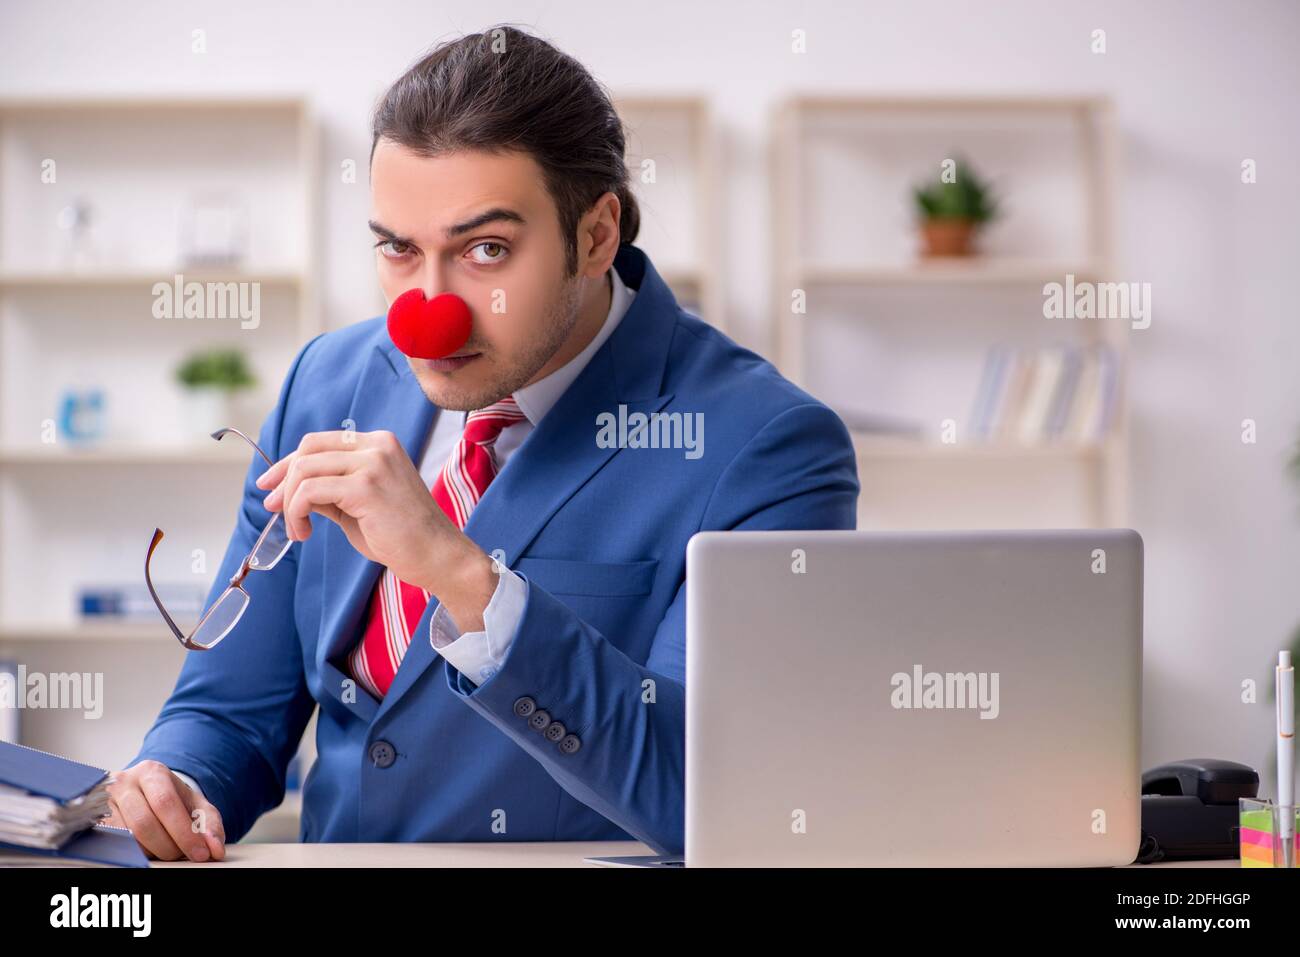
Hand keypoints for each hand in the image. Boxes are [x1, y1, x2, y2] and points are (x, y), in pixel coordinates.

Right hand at [103, 761, 224, 861]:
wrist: (144, 793)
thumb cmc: (173, 800)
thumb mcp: (196, 805)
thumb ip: (210, 825)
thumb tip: (215, 849)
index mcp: (152, 772)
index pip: (166, 803)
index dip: (184, 832)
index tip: (200, 853)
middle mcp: (124, 783)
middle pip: (144, 823)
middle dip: (168, 847)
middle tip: (182, 856)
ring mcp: (105, 803)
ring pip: (127, 837)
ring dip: (152, 852)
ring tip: (168, 850)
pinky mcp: (96, 822)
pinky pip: (115, 846)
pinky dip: (137, 854)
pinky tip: (151, 850)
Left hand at [256, 429, 495, 629]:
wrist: (438, 556)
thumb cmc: (402, 536)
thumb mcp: (358, 506)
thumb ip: (329, 492)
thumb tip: (288, 491)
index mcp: (380, 444)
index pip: (320, 442)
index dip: (288, 462)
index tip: (270, 486)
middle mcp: (377, 445)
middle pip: (308, 450)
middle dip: (282, 480)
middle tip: (272, 509)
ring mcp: (373, 463)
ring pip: (304, 470)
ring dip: (290, 502)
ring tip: (297, 530)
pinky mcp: (366, 487)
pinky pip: (310, 492)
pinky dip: (297, 513)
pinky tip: (304, 533)